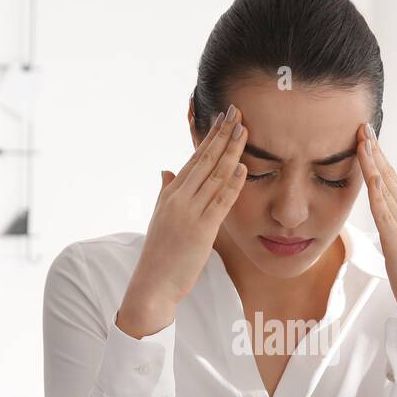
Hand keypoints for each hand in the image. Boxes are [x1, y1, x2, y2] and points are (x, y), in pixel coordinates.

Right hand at [116, 104, 248, 337]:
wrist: (152, 284)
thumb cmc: (160, 254)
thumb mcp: (160, 217)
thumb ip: (165, 191)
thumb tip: (166, 169)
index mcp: (171, 193)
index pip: (194, 159)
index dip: (210, 137)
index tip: (223, 118)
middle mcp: (179, 198)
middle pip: (205, 160)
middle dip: (222, 135)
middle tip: (237, 112)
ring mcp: (189, 213)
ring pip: (214, 176)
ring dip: (231, 152)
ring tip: (244, 130)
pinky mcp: (200, 230)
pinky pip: (219, 202)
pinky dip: (232, 184)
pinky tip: (242, 167)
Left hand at [356, 123, 396, 317]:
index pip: (391, 177)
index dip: (379, 155)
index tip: (367, 134)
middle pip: (388, 176)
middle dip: (375, 151)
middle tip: (364, 126)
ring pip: (385, 189)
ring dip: (374, 164)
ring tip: (364, 141)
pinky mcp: (396, 240)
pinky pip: (384, 212)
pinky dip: (377, 193)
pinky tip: (371, 176)